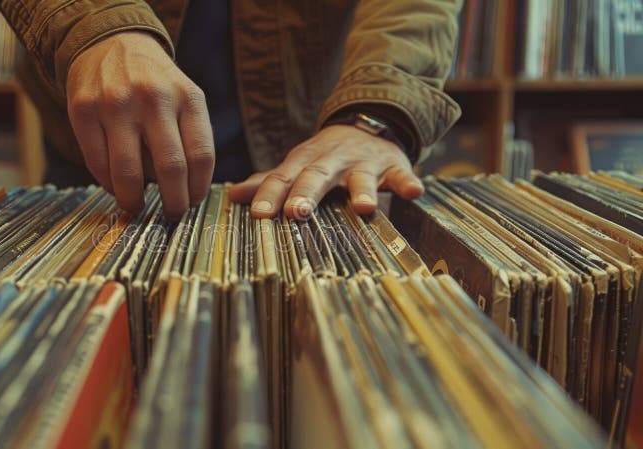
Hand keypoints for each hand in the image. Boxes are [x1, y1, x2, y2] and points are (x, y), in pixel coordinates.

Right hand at [66, 31, 214, 219]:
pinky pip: (97, 163)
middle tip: (171, 215)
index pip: (201, 156)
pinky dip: (107, 182)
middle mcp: (154, 98)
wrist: (110, 43)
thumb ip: (190, 137)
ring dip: (134, 200)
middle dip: (173, 203)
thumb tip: (189, 192)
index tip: (193, 202)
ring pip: (129, 172)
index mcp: (187, 97)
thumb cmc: (155, 83)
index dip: (198, 189)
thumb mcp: (184, 97)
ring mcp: (116, 103)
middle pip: (170, 168)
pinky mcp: (84, 110)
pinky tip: (114, 185)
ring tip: (136, 207)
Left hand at [228, 125, 422, 218]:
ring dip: (361, 191)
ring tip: (362, 209)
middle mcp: (331, 161)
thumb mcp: (298, 165)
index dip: (270, 195)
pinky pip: (401, 174)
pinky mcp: (392, 165)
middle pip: (316, 177)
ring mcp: (363, 163)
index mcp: (304, 162)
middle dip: (306, 193)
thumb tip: (232, 196)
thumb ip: (270, 182)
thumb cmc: (327, 157)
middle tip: (297, 212)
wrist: (369, 123)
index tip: (259, 214)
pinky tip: (413, 192)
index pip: (282, 178)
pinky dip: (407, 182)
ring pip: (360, 177)